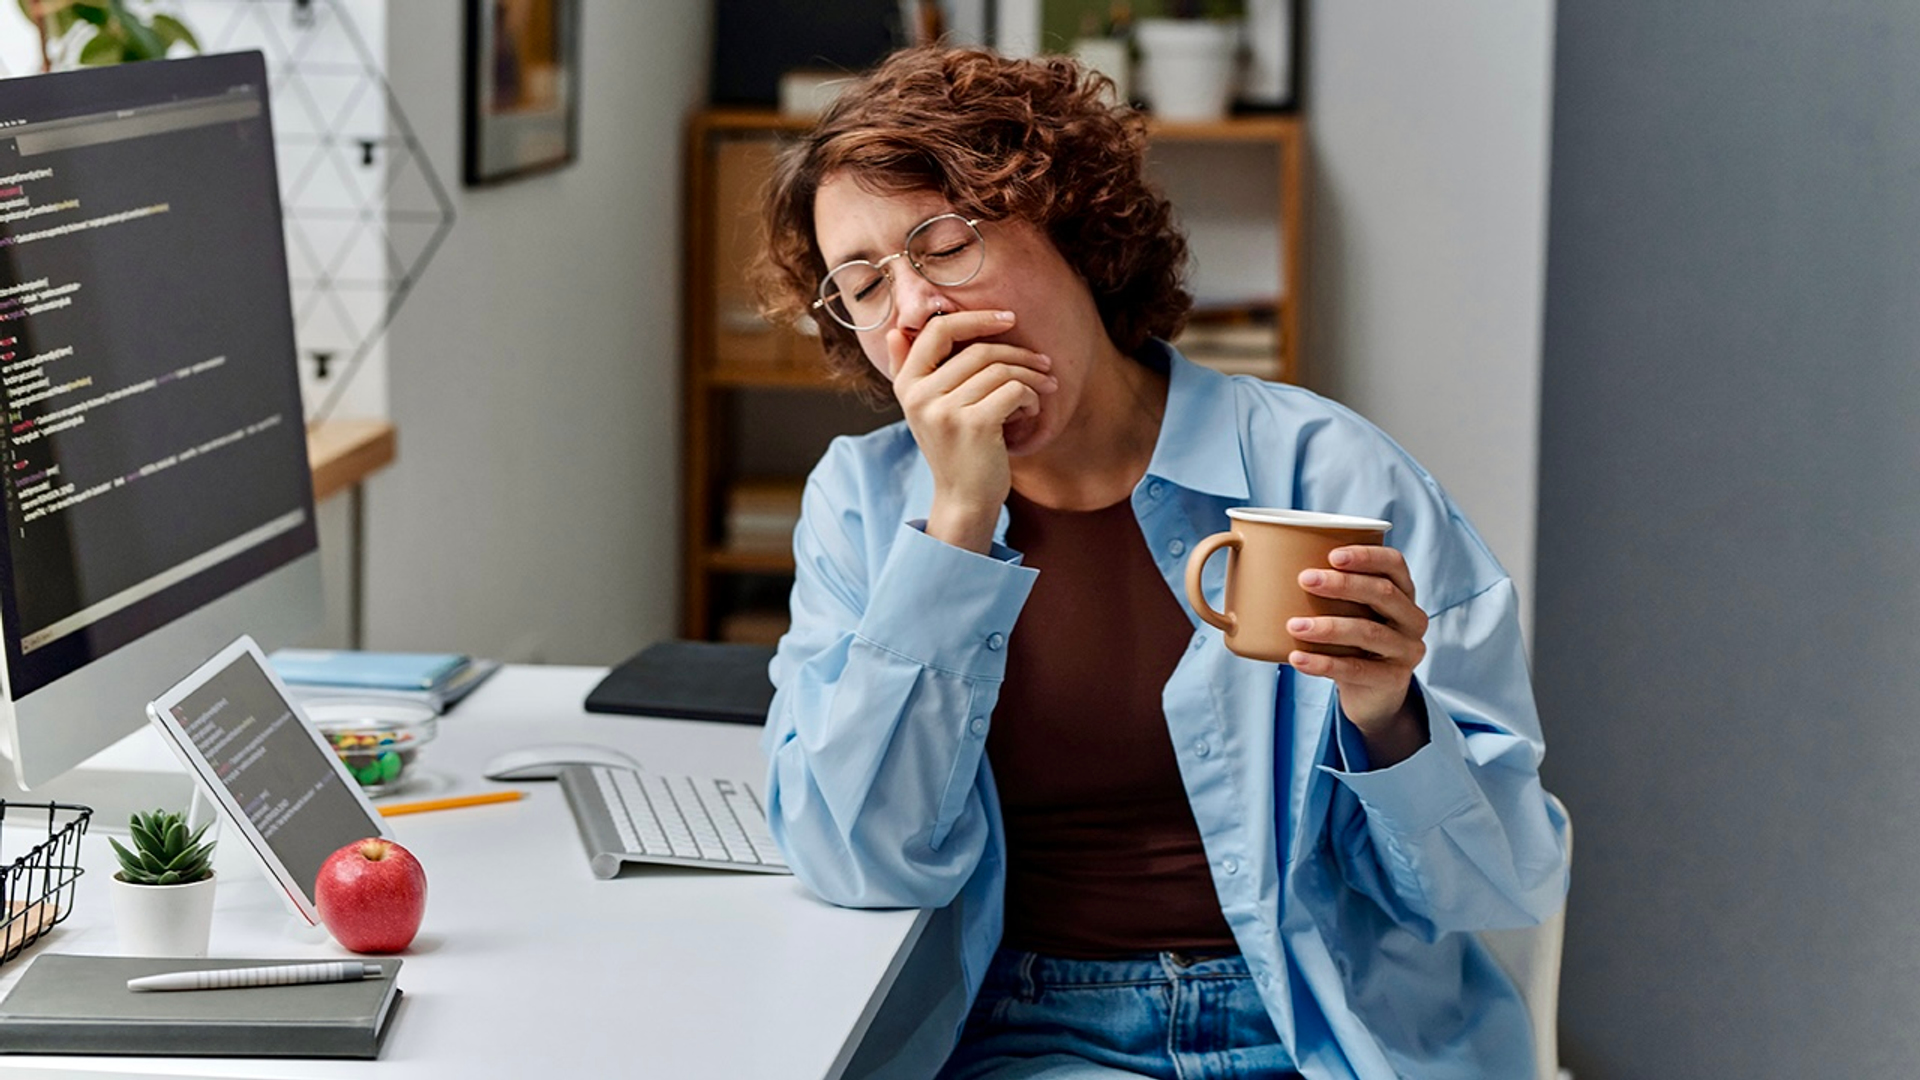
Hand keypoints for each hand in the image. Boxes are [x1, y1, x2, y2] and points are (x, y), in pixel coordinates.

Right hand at [885, 311, 1055, 551]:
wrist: (964, 498)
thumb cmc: (954, 448)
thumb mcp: (925, 408)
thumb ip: (909, 369)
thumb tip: (893, 330)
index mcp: (906, 385)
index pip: (937, 330)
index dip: (975, 318)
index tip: (1007, 319)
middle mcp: (919, 395)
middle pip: (978, 350)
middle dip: (1018, 353)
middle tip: (1043, 364)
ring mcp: (944, 410)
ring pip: (1000, 369)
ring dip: (1030, 377)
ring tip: (1044, 389)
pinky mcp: (973, 424)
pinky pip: (1013, 390)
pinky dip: (1031, 397)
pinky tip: (1031, 411)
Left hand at [1286, 545, 1429, 762]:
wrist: (1372, 693)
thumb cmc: (1353, 640)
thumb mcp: (1351, 611)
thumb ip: (1331, 589)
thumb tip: (1269, 559)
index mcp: (1403, 592)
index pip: (1394, 564)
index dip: (1366, 556)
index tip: (1332, 555)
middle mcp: (1412, 618)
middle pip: (1383, 593)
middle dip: (1343, 584)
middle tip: (1305, 579)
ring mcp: (1407, 650)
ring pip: (1369, 632)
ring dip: (1328, 626)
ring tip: (1294, 625)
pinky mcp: (1393, 679)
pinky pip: (1356, 669)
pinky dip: (1323, 663)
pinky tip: (1298, 658)